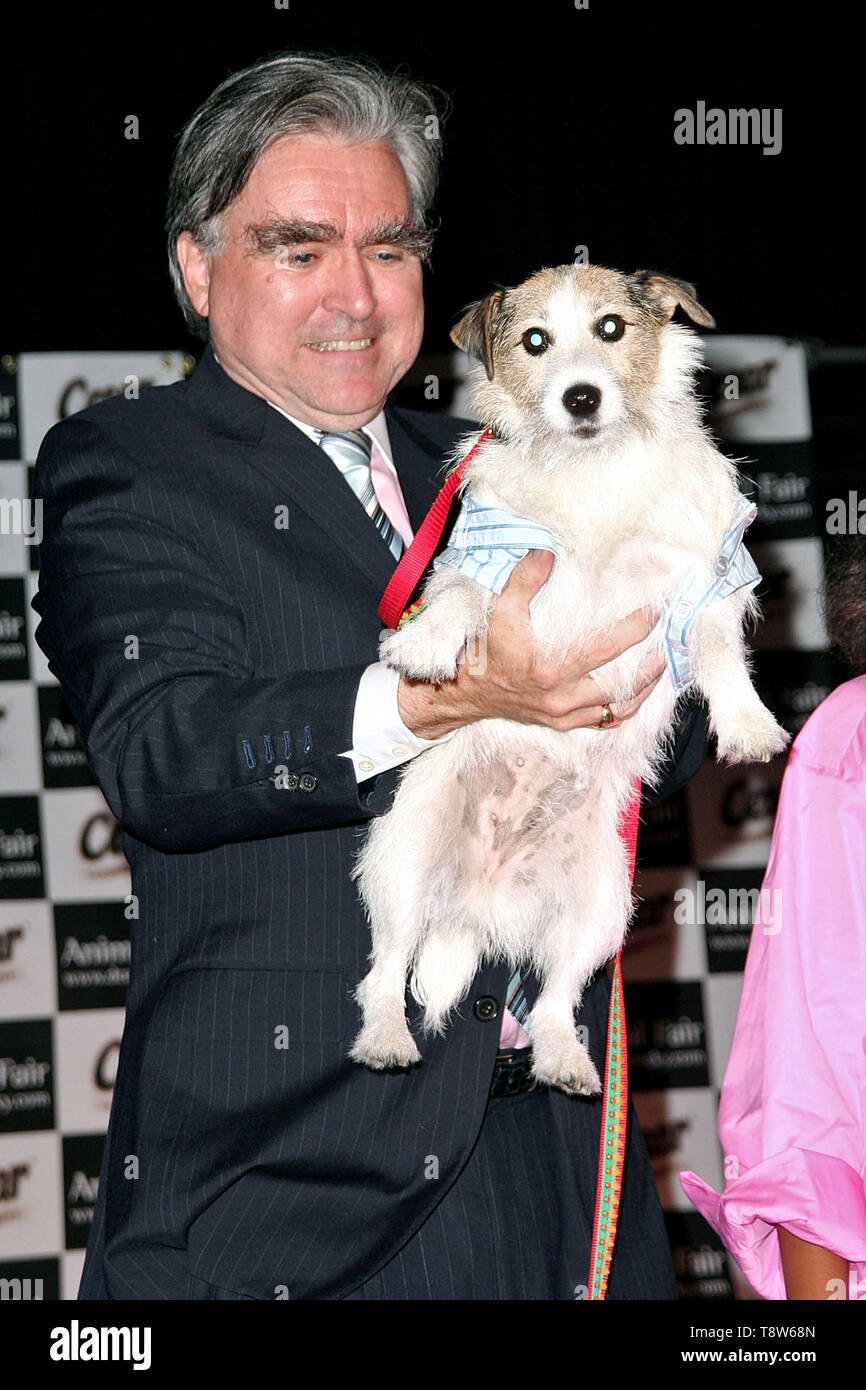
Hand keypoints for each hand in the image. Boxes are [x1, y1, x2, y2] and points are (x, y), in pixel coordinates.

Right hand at [397, 550, 664, 739]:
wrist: (464, 693)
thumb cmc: (483, 650)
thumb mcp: (497, 611)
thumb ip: (524, 581)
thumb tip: (547, 551)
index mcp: (549, 668)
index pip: (606, 647)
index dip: (636, 627)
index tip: (655, 608)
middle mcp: (561, 697)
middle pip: (622, 682)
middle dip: (651, 659)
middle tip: (668, 637)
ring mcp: (563, 715)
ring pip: (619, 706)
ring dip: (645, 686)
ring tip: (662, 662)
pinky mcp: (562, 724)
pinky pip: (605, 721)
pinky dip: (627, 707)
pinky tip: (638, 690)